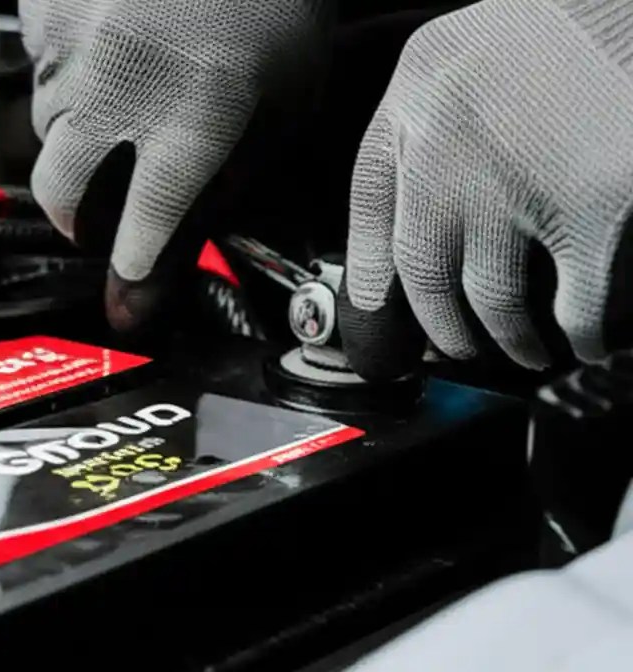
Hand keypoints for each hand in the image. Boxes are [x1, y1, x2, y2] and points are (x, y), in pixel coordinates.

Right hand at [20, 0, 328, 331]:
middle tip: (100, 216)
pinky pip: (37, 67)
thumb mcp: (284, 97)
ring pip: (45, 130)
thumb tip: (189, 233)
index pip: (144, 228)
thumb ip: (235, 172)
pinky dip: (65, 73)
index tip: (129, 300)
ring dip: (75, 139)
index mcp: (193, 115)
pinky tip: (110, 49)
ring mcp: (72, 44)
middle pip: (61, 194)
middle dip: (78, 219)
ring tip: (123, 104)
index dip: (133, 274)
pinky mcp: (43, 9)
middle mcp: (120, 85)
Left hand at [340, 0, 632, 379]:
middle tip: (454, 345)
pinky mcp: (588, 207)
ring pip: (490, 297)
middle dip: (438, 322)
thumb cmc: (567, 21)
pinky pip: (576, 301)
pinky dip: (579, 334)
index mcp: (417, 92)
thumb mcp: (474, 51)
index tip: (373, 303)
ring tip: (522, 352)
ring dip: (506, 338)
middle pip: (422, 264)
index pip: (369, 196)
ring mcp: (512, 180)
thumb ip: (443, 115)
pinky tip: (582, 342)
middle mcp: (445, 141)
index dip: (370, 261)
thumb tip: (430, 196)